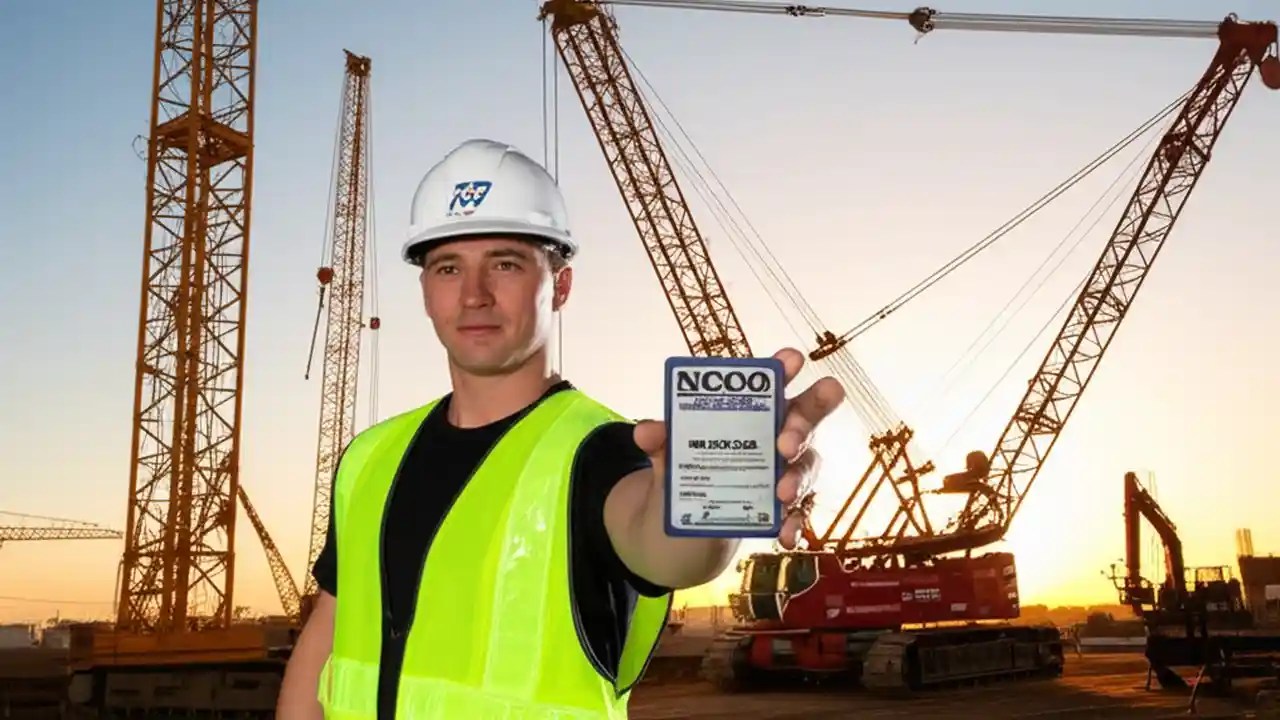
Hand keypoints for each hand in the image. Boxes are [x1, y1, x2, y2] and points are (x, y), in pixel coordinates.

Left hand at [633, 348, 844, 548]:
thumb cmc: (684, 471)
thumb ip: (659, 442)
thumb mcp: (666, 457)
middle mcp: (774, 434)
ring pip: (806, 464)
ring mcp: (783, 470)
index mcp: (748, 410)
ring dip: (798, 477)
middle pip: (804, 416)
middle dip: (803, 423)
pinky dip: (795, 521)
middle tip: (786, 441)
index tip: (791, 360)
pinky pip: (799, 511)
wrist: (680, 527)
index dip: (784, 368)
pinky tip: (784, 534)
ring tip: (781, 494)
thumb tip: (645, 431)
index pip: (771, 382)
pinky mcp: (782, 506)